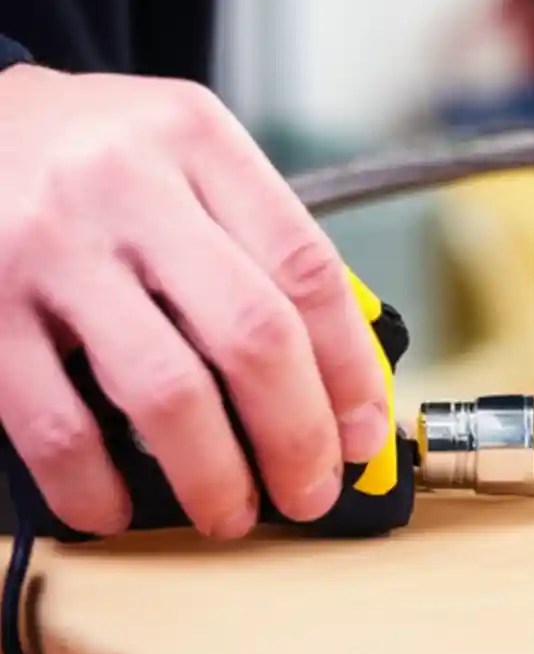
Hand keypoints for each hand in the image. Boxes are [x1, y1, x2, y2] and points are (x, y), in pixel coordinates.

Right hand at [0, 65, 387, 537]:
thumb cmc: (95, 149)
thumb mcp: (186, 153)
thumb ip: (253, 238)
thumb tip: (330, 372)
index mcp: (199, 142)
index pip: (307, 270)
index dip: (351, 368)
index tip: (363, 431)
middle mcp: (128, 184)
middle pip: (253, 336)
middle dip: (296, 435)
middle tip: (310, 489)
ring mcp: (51, 245)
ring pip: (165, 390)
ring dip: (212, 474)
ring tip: (229, 511)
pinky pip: (54, 422)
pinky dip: (93, 484)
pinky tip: (115, 506)